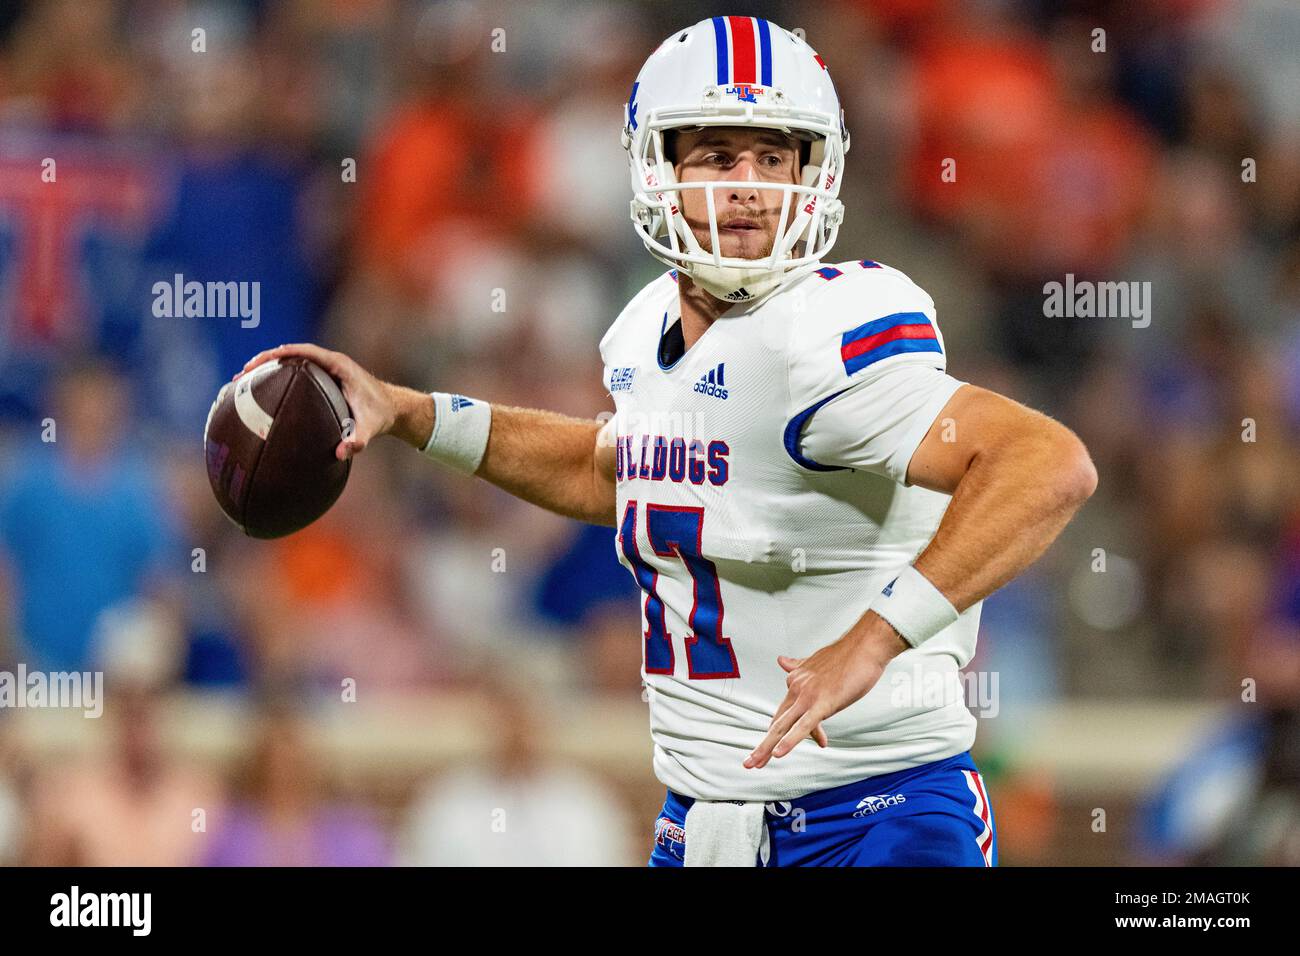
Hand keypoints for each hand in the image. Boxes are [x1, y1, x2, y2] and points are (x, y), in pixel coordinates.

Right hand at [237, 343, 395, 460]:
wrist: (394, 408)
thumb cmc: (381, 415)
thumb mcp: (371, 428)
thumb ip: (358, 440)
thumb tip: (341, 453)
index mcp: (339, 365)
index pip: (304, 352)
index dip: (280, 354)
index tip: (259, 362)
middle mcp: (331, 363)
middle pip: (292, 353)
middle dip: (265, 360)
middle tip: (241, 374)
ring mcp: (327, 369)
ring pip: (292, 361)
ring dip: (268, 368)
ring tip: (243, 382)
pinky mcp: (325, 378)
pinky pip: (297, 372)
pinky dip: (279, 377)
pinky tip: (262, 392)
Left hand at [744, 617, 908, 769]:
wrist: (865, 645)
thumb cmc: (847, 655)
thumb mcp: (817, 663)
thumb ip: (797, 665)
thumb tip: (781, 661)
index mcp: (797, 681)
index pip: (789, 711)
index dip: (791, 730)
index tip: (813, 741)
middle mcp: (797, 689)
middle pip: (777, 722)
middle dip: (762, 745)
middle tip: (749, 763)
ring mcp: (808, 697)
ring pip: (782, 727)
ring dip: (766, 748)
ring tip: (754, 764)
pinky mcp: (822, 704)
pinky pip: (803, 726)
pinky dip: (789, 741)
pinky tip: (778, 754)